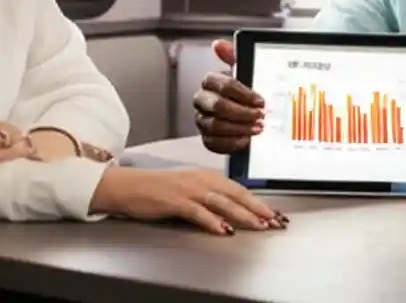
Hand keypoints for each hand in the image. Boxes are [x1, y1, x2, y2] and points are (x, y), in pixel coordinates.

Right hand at [90, 166, 288, 235]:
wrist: (130, 186)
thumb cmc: (159, 189)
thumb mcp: (190, 188)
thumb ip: (210, 197)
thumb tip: (232, 211)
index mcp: (207, 176)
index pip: (238, 190)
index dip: (257, 201)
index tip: (274, 213)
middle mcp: (201, 180)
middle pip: (235, 195)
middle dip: (257, 208)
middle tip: (274, 220)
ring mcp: (188, 190)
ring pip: (221, 203)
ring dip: (242, 215)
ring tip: (257, 224)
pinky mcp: (175, 201)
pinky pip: (198, 212)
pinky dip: (212, 221)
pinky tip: (223, 230)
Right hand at [191, 40, 265, 153]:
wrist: (248, 112)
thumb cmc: (246, 90)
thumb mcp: (245, 70)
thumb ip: (234, 56)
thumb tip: (218, 44)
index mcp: (210, 82)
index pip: (222, 85)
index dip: (243, 94)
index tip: (260, 101)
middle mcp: (202, 100)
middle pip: (217, 107)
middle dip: (241, 113)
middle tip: (259, 116)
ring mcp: (202, 120)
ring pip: (215, 126)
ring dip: (239, 128)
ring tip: (257, 129)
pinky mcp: (207, 138)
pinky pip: (213, 143)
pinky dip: (231, 143)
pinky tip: (246, 140)